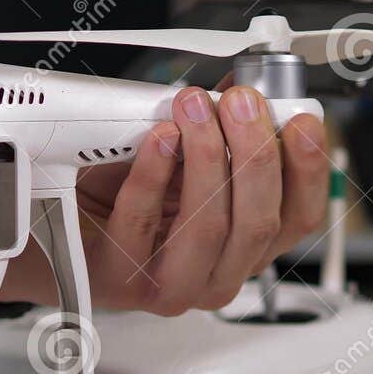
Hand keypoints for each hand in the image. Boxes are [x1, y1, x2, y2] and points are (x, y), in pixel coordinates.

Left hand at [0, 87, 331, 312]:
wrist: (64, 221)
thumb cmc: (130, 191)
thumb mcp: (189, 158)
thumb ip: (225, 130)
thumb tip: (250, 88)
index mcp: (248, 246)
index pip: (299, 217)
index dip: (308, 170)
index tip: (301, 120)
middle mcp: (219, 273)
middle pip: (258, 222)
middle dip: (255, 153)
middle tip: (241, 102)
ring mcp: (172, 284)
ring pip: (209, 226)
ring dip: (205, 156)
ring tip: (194, 108)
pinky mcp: (122, 279)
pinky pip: (142, 222)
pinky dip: (153, 173)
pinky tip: (159, 138)